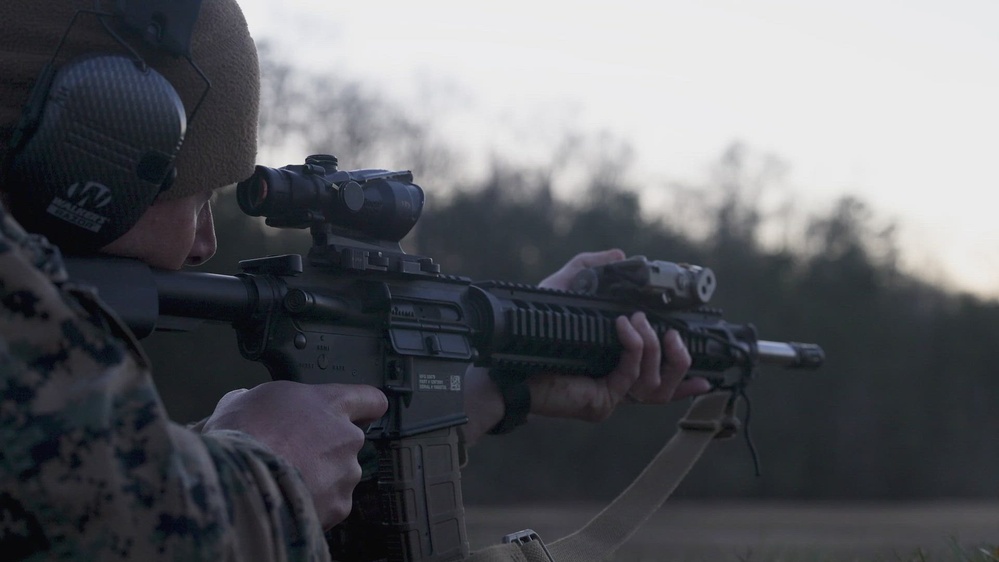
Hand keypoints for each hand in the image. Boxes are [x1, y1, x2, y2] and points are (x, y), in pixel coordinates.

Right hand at [200, 380, 387, 528]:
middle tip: (293, 456)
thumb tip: (247, 402)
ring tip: (284, 482)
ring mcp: (346, 473)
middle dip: (325, 450)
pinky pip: (330, 505)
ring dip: (319, 479)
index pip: (370, 399)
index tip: (362, 413)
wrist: (238, 481)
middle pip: (347, 442)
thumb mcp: (244, 400)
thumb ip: (264, 401)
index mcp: (330, 404)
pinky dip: (314, 506)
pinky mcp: (339, 506)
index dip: (365, 407)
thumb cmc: (243, 436)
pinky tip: (287, 502)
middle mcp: (347, 437)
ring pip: (339, 476)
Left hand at [530, 249, 709, 420]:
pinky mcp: (602, 400)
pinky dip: (633, 347)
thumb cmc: (532, 330)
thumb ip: (590, 269)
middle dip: (679, 358)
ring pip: (655, 382)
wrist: (506, 357)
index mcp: (614, 368)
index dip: (685, 381)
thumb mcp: (564, 290)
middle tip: (671, 331)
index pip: (659, 382)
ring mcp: (610, 396)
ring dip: (653, 345)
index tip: (707, 374)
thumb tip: (621, 255)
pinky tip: (624, 326)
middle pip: (666, 388)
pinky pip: (630, 374)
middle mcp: (616, 386)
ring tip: (637, 320)